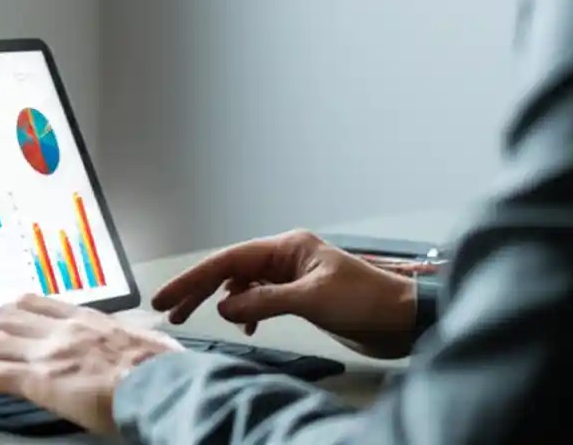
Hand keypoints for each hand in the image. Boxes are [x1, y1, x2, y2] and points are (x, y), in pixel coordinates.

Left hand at [0, 293, 182, 434]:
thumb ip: (126, 344)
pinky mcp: (41, 379)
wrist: (165, 386)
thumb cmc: (165, 374)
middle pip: (5, 316)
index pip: (36, 302)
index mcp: (88, 320)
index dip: (8, 311)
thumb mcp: (145, 346)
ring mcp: (50, 351)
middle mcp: (64, 328)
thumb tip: (135, 356)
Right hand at [151, 229, 418, 357]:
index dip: (195, 278)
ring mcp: (291, 276)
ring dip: (219, 301)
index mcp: (287, 247)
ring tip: (193, 318)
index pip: (229, 260)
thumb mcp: (313, 299)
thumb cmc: (368, 300)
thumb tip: (226, 308)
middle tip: (170, 308)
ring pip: (242, 284)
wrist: (404, 318)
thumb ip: (265, 302)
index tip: (168, 294)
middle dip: (198, 289)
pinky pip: (259, 298)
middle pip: (229, 269)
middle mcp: (285, 257)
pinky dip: (246, 310)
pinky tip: (244, 326)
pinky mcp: (299, 296)